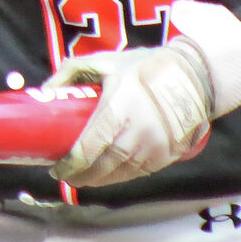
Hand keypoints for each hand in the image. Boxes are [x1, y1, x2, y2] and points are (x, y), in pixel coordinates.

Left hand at [45, 0, 240, 187]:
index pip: (88, 150)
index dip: (69, 165)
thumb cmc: (145, 67)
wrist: (195, 76)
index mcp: (117, 111)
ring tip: (84, 176)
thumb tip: (45, 90)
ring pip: (120, 175)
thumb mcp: (105, 61)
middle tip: (66, 174)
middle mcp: (136, 135)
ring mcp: (154, 149)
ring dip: (99, 180)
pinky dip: (121, 176)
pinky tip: (109, 174)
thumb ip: (71, 72)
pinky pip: (138, 173)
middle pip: (102, 168)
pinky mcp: (168, 156)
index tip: (56, 167)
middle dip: (80, 176)